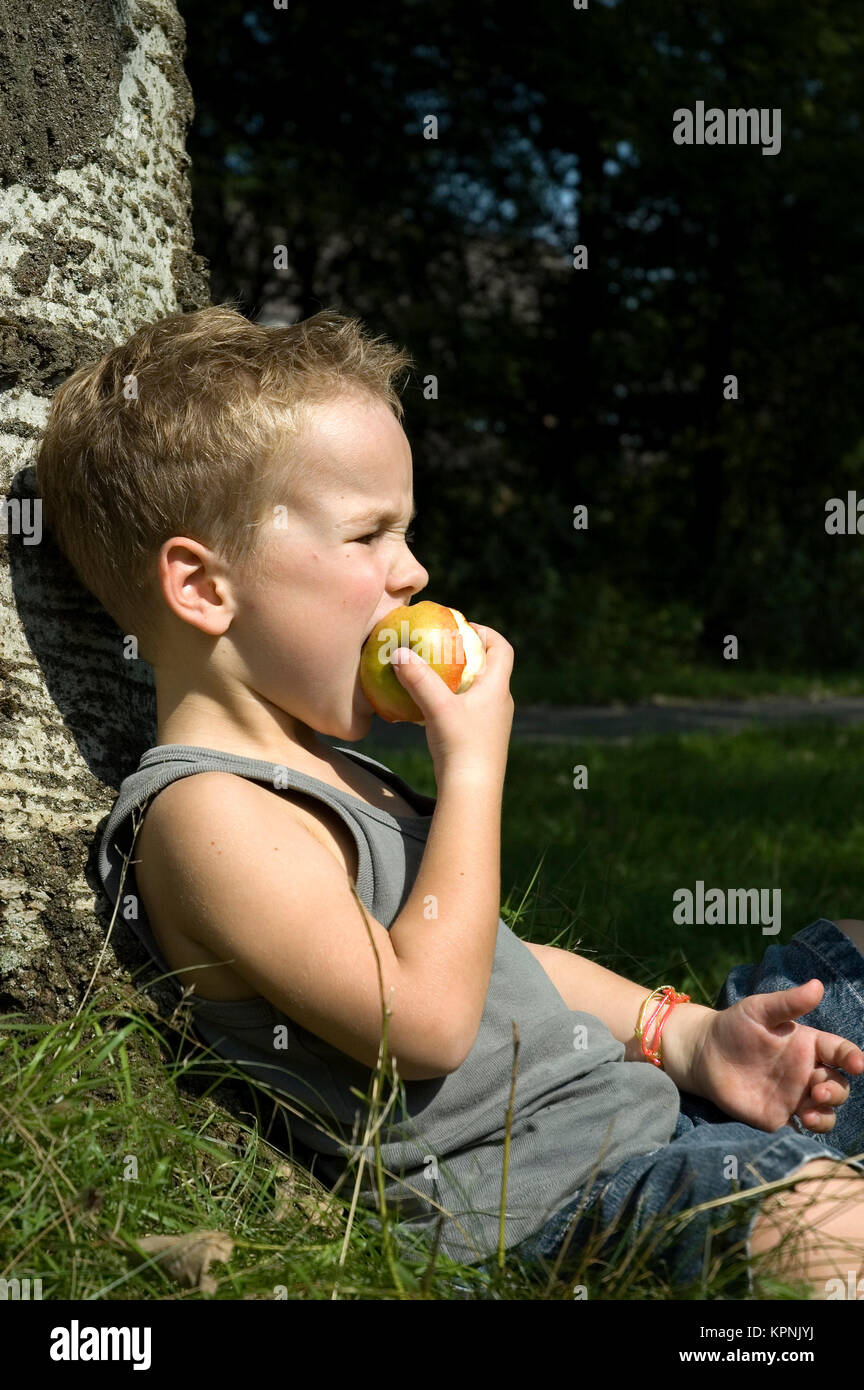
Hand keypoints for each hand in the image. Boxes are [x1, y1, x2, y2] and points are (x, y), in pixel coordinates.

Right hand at [390, 621, 513, 781]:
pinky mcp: (481, 737)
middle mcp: (500, 702)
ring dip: (457, 679)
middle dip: (466, 654)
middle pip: (489, 666)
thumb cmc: (461, 744)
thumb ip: (418, 679)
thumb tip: (398, 652)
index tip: (463, 628)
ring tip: (430, 675)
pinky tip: (428, 707)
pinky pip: (468, 708)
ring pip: (477, 689)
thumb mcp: (437, 707)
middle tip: (440, 649)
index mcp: (497, 688)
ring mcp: (492, 721)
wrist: (472, 790)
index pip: (503, 648)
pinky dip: (451, 700)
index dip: (486, 632)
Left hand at [680, 979, 863, 1132]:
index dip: (852, 1057)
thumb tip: (817, 985)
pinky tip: (799, 1124)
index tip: (857, 1064)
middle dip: (836, 1091)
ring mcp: (795, 1097)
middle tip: (818, 1091)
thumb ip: (788, 1003)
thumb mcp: (759, 1010)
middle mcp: (806, 1073)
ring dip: (826, 1114)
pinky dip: (809, 1130)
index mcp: (808, 1046)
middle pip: (838, 1086)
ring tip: (807, 1113)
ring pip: (826, 1111)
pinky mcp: (779, 1117)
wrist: (704, 1053)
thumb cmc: (734, 1026)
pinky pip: (804, 1129)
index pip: (840, 1052)